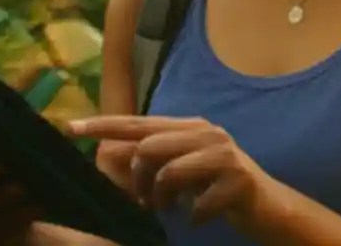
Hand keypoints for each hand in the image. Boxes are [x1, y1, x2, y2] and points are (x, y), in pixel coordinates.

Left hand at [69, 116, 269, 227]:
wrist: (269, 206)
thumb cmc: (218, 188)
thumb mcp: (184, 171)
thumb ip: (152, 161)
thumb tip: (109, 155)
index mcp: (192, 127)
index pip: (140, 123)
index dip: (104, 125)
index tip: (70, 128)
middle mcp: (208, 133)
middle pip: (150, 148)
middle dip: (139, 180)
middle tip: (147, 201)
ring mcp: (225, 156)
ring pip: (169, 173)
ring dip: (162, 200)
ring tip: (171, 209)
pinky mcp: (238, 181)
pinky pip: (196, 205)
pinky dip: (193, 218)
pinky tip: (200, 218)